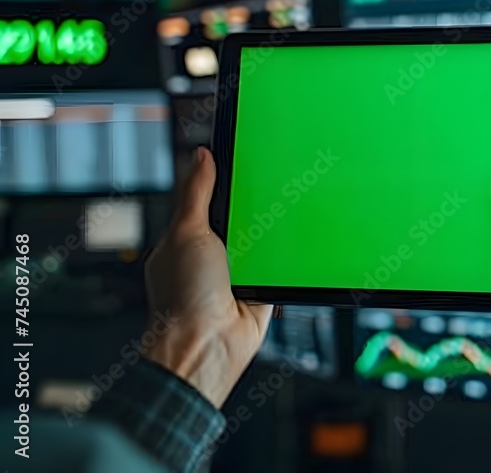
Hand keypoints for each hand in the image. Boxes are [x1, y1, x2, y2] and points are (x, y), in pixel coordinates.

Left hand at [144, 147, 271, 407]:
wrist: (209, 344)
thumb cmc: (184, 297)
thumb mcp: (186, 232)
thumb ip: (196, 193)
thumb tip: (201, 156)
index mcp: (186, 239)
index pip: (208, 199)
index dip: (225, 180)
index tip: (245, 158)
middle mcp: (212, 255)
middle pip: (240, 217)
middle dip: (255, 205)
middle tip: (274, 182)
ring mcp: (238, 273)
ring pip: (263, 239)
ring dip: (272, 233)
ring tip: (288, 211)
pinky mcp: (262, 288)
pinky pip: (281, 265)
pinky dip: (287, 258)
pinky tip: (295, 244)